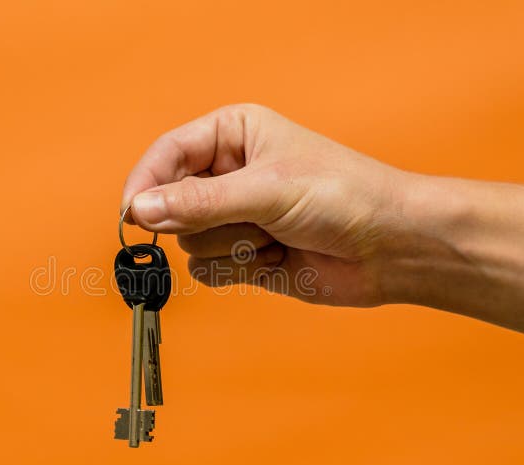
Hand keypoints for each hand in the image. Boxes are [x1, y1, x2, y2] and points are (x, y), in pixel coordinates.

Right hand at [121, 104, 410, 305]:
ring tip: (275, 237)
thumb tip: (140, 210)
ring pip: (189, 242)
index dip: (146, 183)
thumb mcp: (267, 189)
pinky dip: (238, 270)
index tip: (132, 215)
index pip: (168, 154)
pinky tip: (277, 258)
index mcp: (232, 135)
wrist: (391, 248)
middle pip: (172, 204)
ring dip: (232, 247)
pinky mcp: (243, 256)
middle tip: (251, 220)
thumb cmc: (344, 196)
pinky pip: (206, 271)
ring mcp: (235, 217)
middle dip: (209, 220)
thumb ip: (199, 201)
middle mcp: (228, 174)